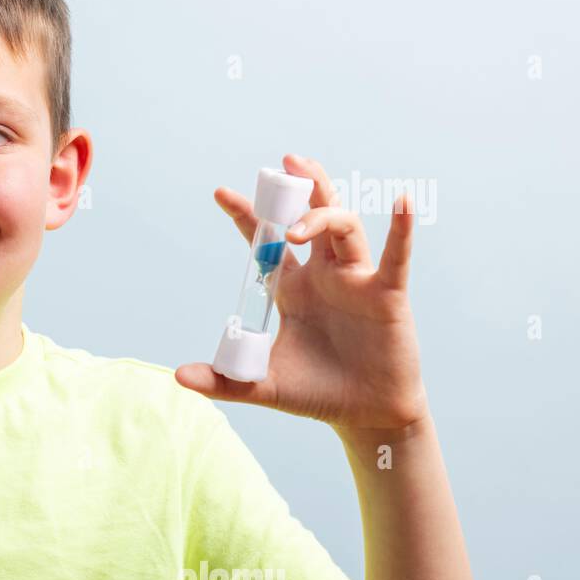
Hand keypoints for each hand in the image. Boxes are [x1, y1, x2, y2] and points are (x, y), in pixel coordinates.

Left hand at [174, 154, 429, 436]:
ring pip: (343, 227)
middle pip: (311, 215)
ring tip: (297, 227)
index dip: (247, 215)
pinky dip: (401, 229)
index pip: (266, 242)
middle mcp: (324, 275)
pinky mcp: (387, 294)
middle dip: (299, 188)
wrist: (365, 416)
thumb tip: (178, 377)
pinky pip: (395, 255)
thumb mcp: (261, 384)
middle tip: (284, 163)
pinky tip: (402, 203)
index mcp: (292, 288)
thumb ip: (223, 381)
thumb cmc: (317, 393)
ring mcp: (356, 280)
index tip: (220, 192)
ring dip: (323, 216)